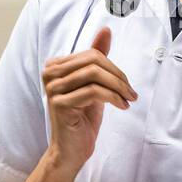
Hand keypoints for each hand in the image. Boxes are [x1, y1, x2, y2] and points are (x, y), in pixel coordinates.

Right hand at [41, 26, 136, 168]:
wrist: (71, 151)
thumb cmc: (82, 119)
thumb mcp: (94, 85)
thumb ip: (97, 58)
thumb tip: (105, 30)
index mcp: (55, 65)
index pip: (92, 54)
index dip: (114, 67)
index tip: (127, 84)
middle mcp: (50, 73)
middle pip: (94, 61)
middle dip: (118, 76)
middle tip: (131, 93)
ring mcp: (53, 88)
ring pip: (95, 75)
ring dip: (118, 87)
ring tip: (128, 100)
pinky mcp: (60, 104)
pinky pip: (93, 91)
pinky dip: (113, 97)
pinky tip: (121, 106)